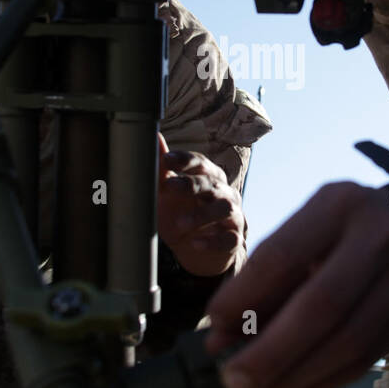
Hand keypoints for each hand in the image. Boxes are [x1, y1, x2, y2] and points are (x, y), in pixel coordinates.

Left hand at [157, 133, 244, 276]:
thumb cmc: (182, 214)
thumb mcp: (169, 194)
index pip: (201, 163)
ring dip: (202, 215)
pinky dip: (212, 241)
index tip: (166, 160)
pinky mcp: (234, 239)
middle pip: (212, 183)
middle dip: (191, 184)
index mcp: (208, 178)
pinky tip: (195, 243)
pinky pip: (229, 238)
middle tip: (168, 187)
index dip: (185, 160)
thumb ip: (163, 169)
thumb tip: (154, 137)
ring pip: (224, 209)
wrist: (197, 250)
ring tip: (180, 224)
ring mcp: (232, 216)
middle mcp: (224, 193)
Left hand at [205, 182, 388, 387]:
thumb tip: (220, 337)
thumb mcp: (314, 227)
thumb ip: (269, 277)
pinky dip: (322, 381)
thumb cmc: (353, 230)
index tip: (214, 328)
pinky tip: (293, 387)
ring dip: (294, 375)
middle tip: (233, 378)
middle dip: (269, 352)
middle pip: (320, 307)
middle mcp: (378, 237)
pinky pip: (365, 359)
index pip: (282, 257)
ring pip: (347, 342)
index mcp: (339, 205)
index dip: (243, 299)